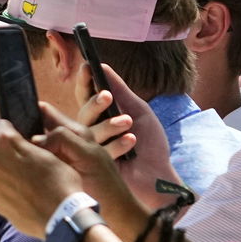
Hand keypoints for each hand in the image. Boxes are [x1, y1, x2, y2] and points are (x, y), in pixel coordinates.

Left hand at [0, 110, 86, 237]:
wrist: (59, 217)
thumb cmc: (59, 181)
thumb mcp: (46, 153)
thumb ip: (23, 143)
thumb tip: (13, 139)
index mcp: (5, 144)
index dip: (3, 126)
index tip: (8, 130)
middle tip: (10, 152)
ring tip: (13, 173)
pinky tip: (16, 190)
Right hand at [81, 64, 180, 213]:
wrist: (158, 175)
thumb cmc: (150, 145)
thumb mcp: (138, 112)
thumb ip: (121, 90)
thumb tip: (102, 66)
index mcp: (100, 118)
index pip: (85, 97)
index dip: (84, 83)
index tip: (87, 67)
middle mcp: (90, 132)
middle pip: (82, 113)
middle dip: (94, 103)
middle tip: (107, 97)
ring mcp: (88, 150)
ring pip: (87, 131)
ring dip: (109, 124)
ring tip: (128, 123)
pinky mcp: (89, 166)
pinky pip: (95, 150)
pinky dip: (116, 143)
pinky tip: (131, 142)